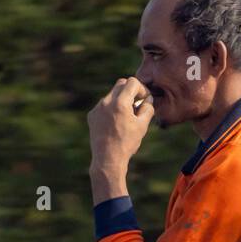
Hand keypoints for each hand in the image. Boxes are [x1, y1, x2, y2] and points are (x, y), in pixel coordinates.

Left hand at [88, 77, 153, 199]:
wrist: (108, 159)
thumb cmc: (127, 143)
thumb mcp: (142, 126)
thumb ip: (148, 108)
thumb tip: (148, 99)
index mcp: (120, 103)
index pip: (132, 82)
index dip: (141, 88)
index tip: (144, 99)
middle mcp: (106, 102)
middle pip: (121, 84)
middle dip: (131, 90)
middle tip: (137, 103)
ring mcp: (97, 108)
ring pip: (112, 95)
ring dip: (121, 100)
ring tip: (127, 116)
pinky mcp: (92, 115)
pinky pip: (104, 105)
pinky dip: (112, 109)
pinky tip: (116, 123)